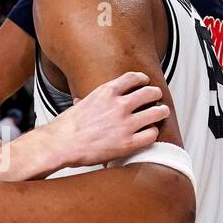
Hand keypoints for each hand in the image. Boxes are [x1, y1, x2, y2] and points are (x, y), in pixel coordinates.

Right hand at [50, 71, 169, 168]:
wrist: (60, 144)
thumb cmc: (65, 127)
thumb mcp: (77, 106)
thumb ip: (85, 102)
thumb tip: (82, 101)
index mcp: (106, 92)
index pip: (133, 78)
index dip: (142, 79)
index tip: (145, 81)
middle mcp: (119, 105)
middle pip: (149, 92)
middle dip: (155, 94)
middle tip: (156, 98)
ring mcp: (125, 124)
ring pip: (156, 112)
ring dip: (161, 112)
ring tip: (162, 113)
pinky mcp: (127, 143)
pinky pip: (151, 134)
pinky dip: (153, 133)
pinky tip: (150, 133)